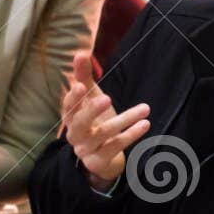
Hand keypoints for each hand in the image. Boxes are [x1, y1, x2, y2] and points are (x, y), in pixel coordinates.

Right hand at [60, 51, 148, 188]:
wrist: (100, 155)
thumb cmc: (94, 120)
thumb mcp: (90, 97)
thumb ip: (84, 76)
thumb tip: (80, 52)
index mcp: (70, 117)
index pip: (68, 107)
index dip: (73, 98)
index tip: (80, 86)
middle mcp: (75, 134)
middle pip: (80, 123)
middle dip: (92, 110)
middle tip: (107, 98)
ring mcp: (86, 149)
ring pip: (104, 134)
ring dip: (125, 119)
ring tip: (145, 108)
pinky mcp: (98, 161)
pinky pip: (115, 147)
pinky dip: (131, 135)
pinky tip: (144, 124)